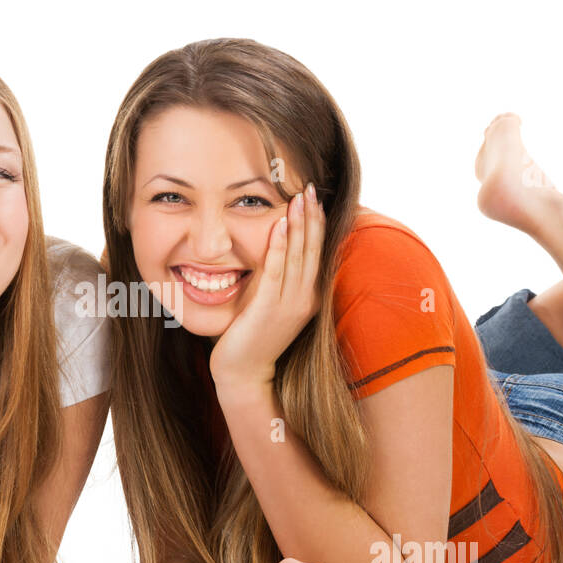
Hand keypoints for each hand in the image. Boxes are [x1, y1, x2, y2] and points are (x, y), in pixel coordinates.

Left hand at [209, 185, 325, 393]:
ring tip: (298, 197)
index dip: (316, 224)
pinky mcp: (270, 308)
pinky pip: (276, 271)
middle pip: (312, 249)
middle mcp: (306, 298)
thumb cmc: (253, 339)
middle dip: (311, 216)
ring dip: (298, 224)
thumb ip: (276, 281)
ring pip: (298, 256)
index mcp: (309, 297)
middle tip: (309, 187)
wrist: (245, 374)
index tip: (313, 199)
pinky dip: (278, 246)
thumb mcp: (271, 305)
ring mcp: (290, 304)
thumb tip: (273, 253)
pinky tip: (279, 225)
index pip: (316, 253)